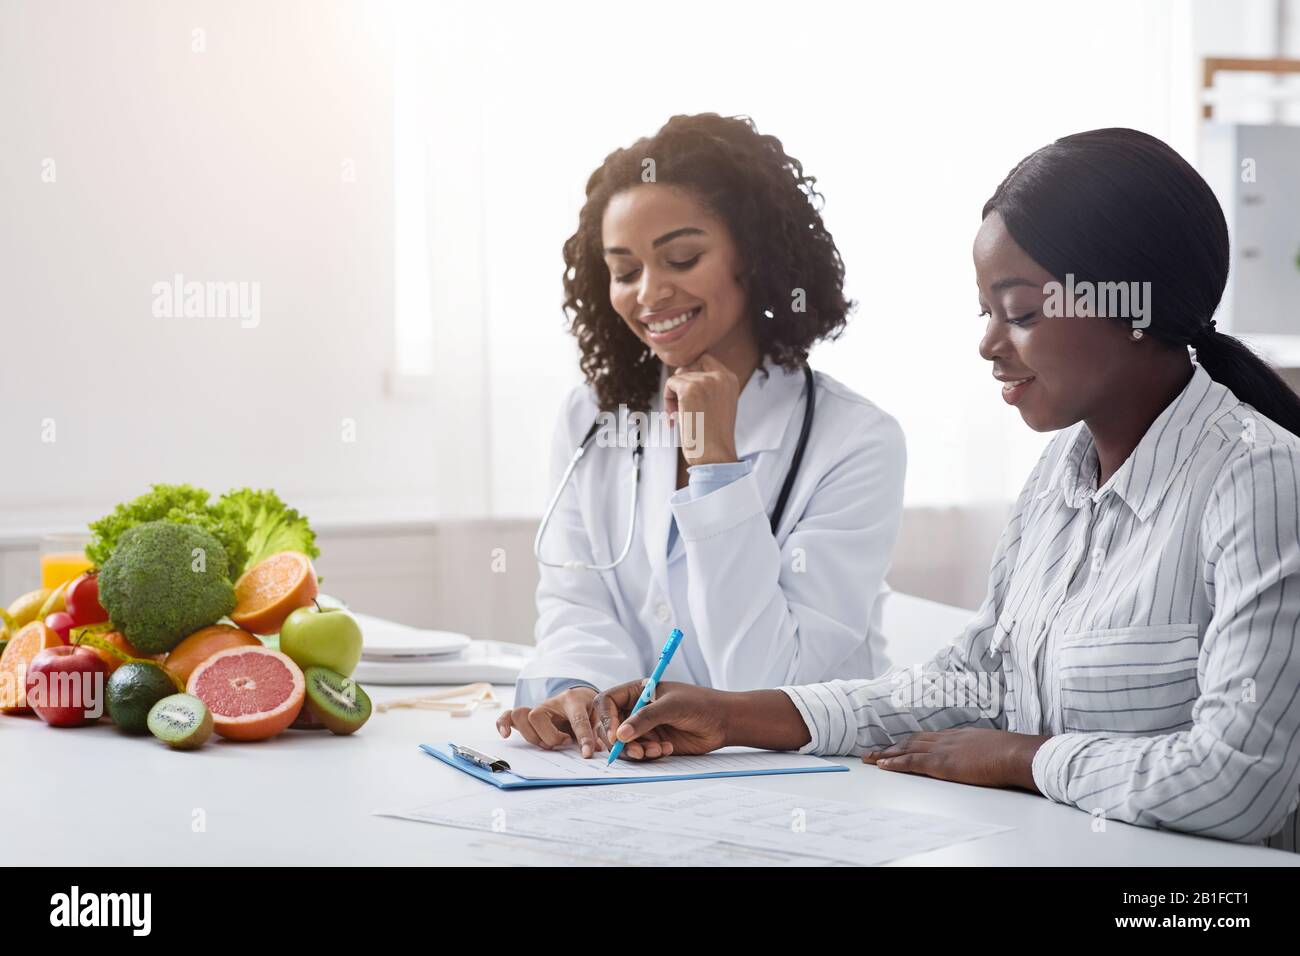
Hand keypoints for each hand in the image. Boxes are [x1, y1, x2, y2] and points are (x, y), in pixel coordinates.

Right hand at [496, 686, 603, 757]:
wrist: (579, 697)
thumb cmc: (587, 708)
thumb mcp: (598, 717)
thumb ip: (598, 731)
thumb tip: (596, 750)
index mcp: (572, 700)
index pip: (577, 719)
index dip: (583, 738)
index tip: (587, 754)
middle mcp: (550, 703)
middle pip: (537, 716)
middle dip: (550, 736)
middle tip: (565, 743)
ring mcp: (537, 709)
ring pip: (522, 717)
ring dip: (532, 735)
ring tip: (547, 745)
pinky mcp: (528, 717)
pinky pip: (508, 716)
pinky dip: (503, 724)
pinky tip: (505, 735)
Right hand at [590, 679, 728, 759]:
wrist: (723, 722)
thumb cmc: (699, 704)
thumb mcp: (671, 706)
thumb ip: (645, 719)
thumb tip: (620, 735)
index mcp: (637, 691)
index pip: (607, 702)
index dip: (606, 718)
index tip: (615, 735)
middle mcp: (637, 709)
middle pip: (611, 727)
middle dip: (620, 741)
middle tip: (636, 751)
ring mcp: (644, 727)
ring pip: (624, 744)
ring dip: (636, 750)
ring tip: (657, 750)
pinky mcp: (653, 743)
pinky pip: (639, 753)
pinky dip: (648, 755)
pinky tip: (667, 749)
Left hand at [663, 353, 740, 464]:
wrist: (714, 455)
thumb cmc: (712, 436)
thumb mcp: (717, 405)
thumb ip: (707, 387)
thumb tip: (681, 373)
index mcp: (730, 379)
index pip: (705, 360)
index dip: (692, 375)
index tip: (688, 398)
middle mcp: (721, 376)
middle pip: (691, 364)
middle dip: (682, 381)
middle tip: (680, 405)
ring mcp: (705, 381)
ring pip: (678, 377)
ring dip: (673, 397)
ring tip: (679, 418)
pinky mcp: (690, 389)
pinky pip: (670, 384)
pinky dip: (667, 401)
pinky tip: (674, 419)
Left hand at [863, 728, 1049, 790]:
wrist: (1017, 754)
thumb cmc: (1013, 754)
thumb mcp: (996, 748)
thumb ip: (984, 750)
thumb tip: (987, 756)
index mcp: (960, 735)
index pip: (930, 737)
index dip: (912, 741)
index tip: (900, 745)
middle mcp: (947, 738)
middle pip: (913, 740)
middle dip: (893, 746)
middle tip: (875, 751)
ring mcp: (943, 749)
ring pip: (907, 749)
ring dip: (886, 754)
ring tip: (869, 759)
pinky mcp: (941, 763)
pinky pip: (911, 762)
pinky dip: (894, 763)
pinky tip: (882, 765)